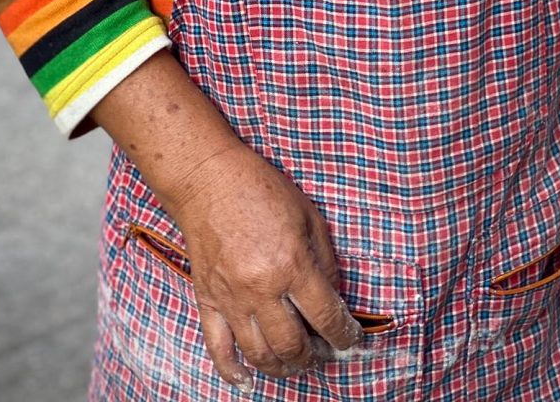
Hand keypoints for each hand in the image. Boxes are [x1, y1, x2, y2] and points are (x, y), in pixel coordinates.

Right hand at [170, 139, 362, 390]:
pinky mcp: (207, 300)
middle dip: (314, 357)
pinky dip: (233, 372)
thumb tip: (333, 296)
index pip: (326, 317)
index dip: (345, 336)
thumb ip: (324, 259)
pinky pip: (219, 348)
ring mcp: (232, 299)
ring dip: (282, 368)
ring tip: (295, 364)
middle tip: (323, 353)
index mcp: (292, 265)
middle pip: (293, 345)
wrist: (208, 179)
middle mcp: (262, 289)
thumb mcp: (307, 215)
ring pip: (260, 355)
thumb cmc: (260, 189)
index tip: (352, 341)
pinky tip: (247, 382)